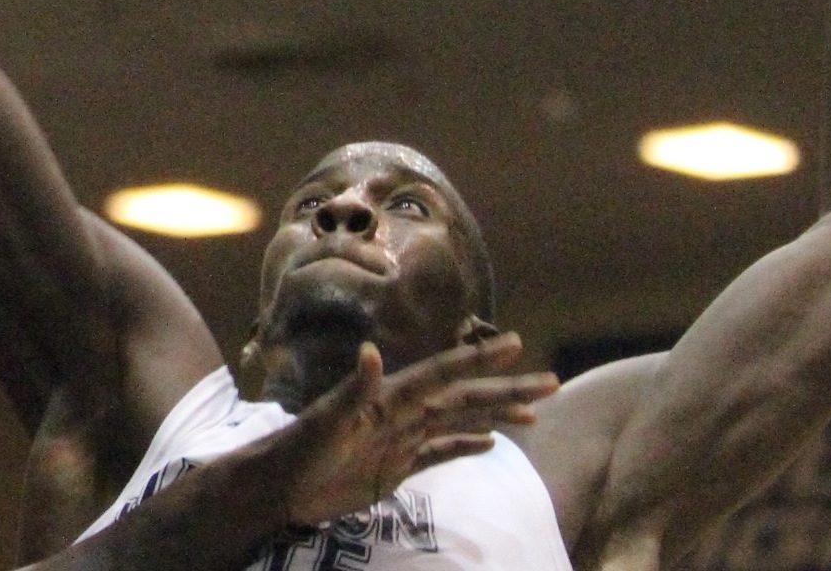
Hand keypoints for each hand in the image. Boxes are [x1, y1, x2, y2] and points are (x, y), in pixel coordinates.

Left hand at [273, 336, 557, 525]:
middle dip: (507, 388)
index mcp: (390, 397)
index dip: (479, 359)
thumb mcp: (326, 421)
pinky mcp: (396, 467)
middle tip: (551, 381)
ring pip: (459, 422)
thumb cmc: (298, 450)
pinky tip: (492, 443)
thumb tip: (372, 350)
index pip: (443, 374)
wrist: (279, 486)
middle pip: (464, 396)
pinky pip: (440, 453)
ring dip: (496, 414)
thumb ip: (352, 388)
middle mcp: (403, 413)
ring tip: (535, 411)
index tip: (517, 343)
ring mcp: (402, 439)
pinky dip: (467, 446)